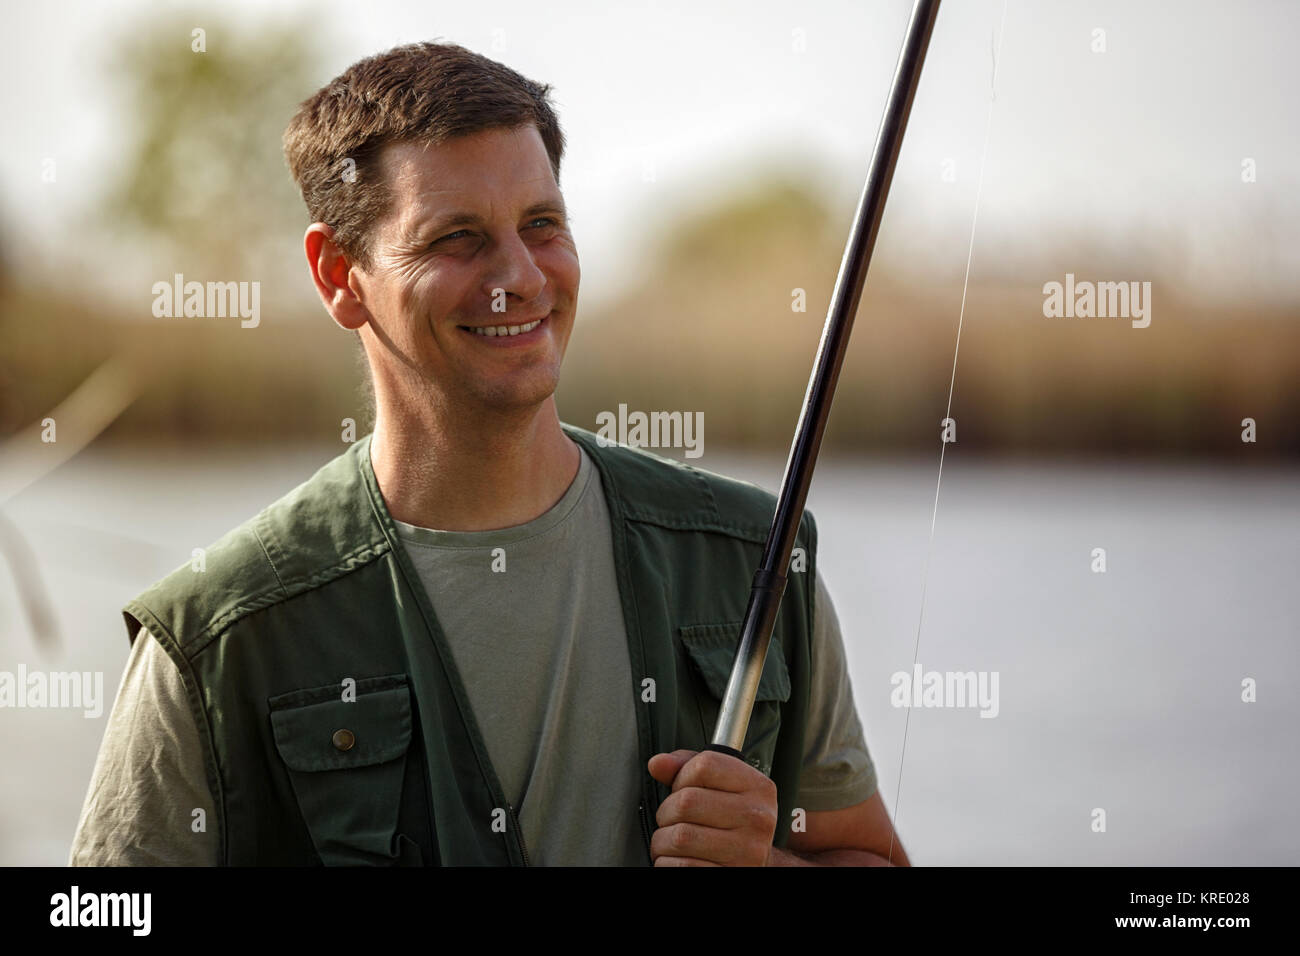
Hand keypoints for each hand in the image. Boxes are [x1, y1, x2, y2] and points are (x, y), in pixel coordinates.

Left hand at [646, 748, 777, 866]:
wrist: (754, 861)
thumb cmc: (731, 820)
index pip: (704, 765)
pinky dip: (668, 862)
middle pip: (687, 801)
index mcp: (757, 787)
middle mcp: (757, 817)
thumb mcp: (718, 785)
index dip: (681, 777)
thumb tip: (658, 763)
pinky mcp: (731, 873)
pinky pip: (682, 865)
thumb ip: (687, 767)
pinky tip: (678, 858)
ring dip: (663, 841)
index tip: (682, 788)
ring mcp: (747, 850)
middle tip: (672, 820)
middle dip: (666, 812)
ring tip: (672, 841)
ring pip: (680, 837)